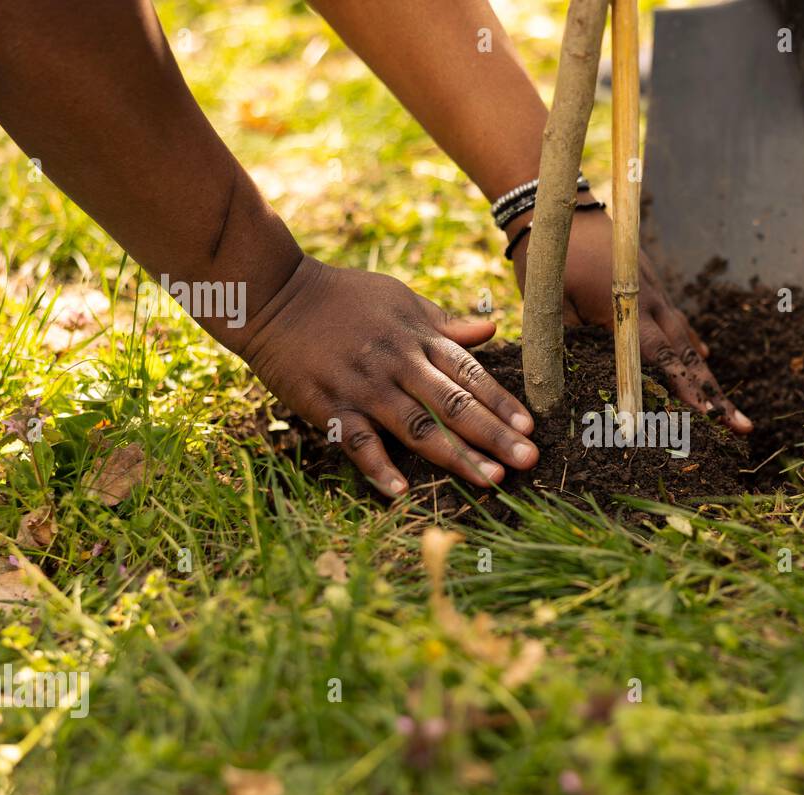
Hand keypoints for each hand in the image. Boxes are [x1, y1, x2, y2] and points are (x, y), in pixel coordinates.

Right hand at [239, 256, 538, 496]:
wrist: (274, 294)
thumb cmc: (344, 297)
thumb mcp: (401, 299)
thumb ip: (445, 323)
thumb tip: (492, 332)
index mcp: (418, 338)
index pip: (470, 373)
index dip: (502, 401)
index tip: (530, 428)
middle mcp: (398, 364)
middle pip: (454, 405)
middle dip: (494, 435)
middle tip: (528, 461)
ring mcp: (364, 387)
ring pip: (418, 427)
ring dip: (456, 456)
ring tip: (489, 480)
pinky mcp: (329, 406)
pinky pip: (357, 442)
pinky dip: (377, 467)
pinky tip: (400, 491)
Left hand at [508, 204, 752, 432]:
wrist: (558, 204)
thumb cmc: (549, 258)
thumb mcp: (551, 306)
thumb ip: (574, 344)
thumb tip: (587, 385)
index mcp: (624, 307)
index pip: (659, 355)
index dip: (683, 386)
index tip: (707, 414)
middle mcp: (648, 299)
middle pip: (686, 353)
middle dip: (712, 392)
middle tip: (742, 426)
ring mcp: (653, 289)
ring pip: (685, 339)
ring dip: (705, 375)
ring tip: (726, 408)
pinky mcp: (650, 281)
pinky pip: (676, 318)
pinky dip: (689, 342)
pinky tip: (703, 359)